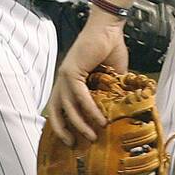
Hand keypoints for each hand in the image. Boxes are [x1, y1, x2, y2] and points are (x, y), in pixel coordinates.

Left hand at [46, 10, 127, 146]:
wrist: (109, 29)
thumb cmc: (109, 49)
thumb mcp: (110, 77)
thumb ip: (110, 92)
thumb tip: (120, 110)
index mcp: (69, 81)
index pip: (60, 106)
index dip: (63, 124)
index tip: (71, 140)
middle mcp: (62, 80)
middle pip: (55, 110)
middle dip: (62, 130)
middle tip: (72, 145)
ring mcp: (65, 75)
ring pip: (67, 107)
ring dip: (80, 124)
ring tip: (92, 137)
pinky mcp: (72, 71)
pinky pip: (80, 97)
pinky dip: (90, 110)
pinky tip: (100, 120)